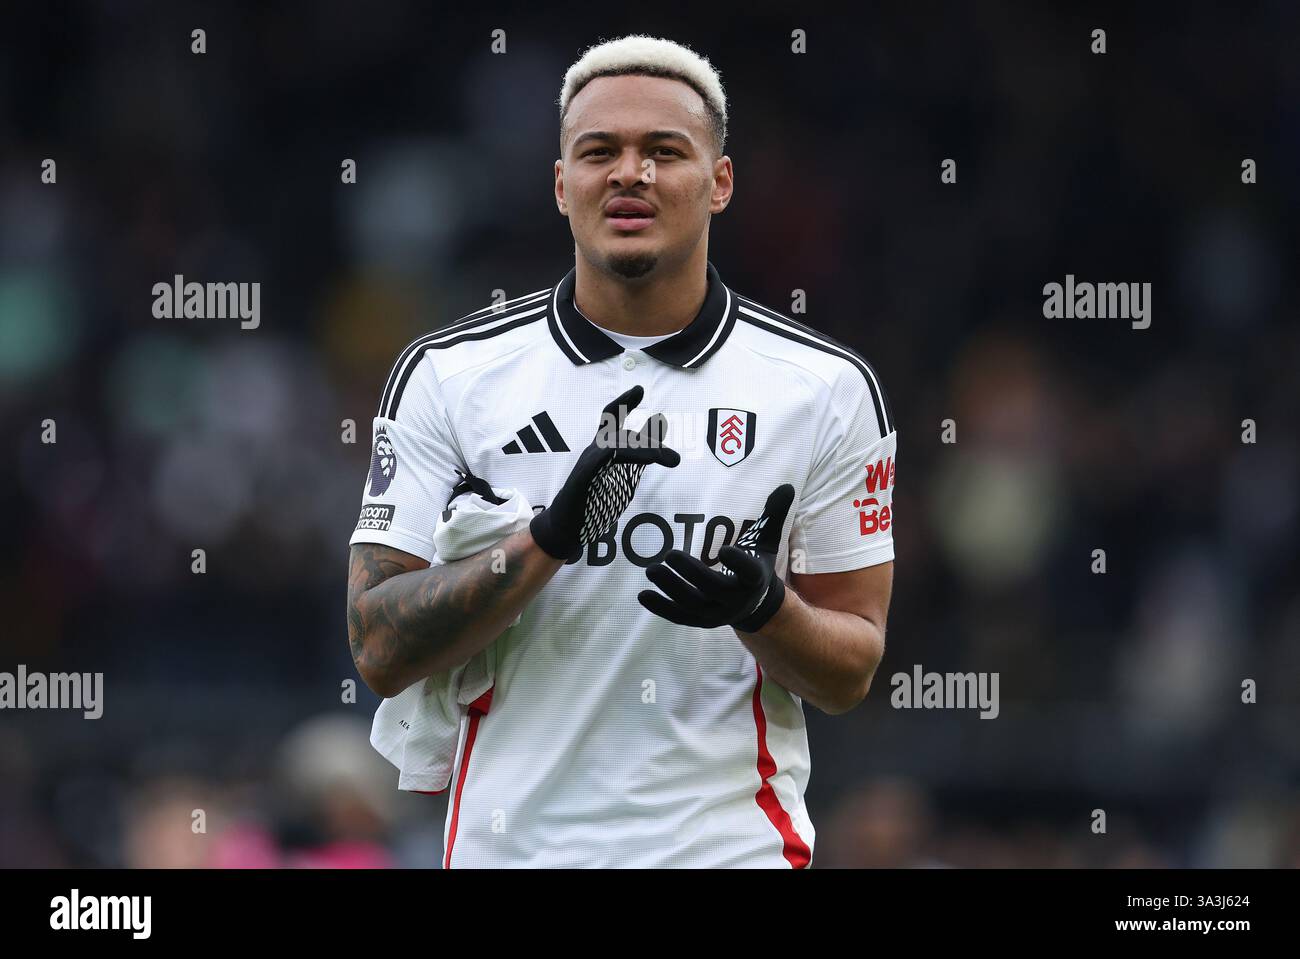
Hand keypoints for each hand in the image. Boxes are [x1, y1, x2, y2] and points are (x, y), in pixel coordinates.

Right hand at [529, 385, 680, 561]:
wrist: (568, 527)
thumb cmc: (595, 498)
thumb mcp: (627, 469)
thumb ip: (644, 447)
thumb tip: (660, 419)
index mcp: (603, 447)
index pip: (611, 417)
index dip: (624, 402)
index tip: (639, 390)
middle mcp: (593, 451)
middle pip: (613, 428)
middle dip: (639, 432)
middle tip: (665, 440)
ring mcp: (586, 465)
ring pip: (612, 446)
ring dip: (640, 450)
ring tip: (664, 457)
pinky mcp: (581, 482)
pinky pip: (598, 464)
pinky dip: (616, 459)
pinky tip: (635, 459)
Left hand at [638, 484, 794, 631]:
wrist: (754, 604)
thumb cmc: (756, 565)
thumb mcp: (766, 542)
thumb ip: (773, 515)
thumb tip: (787, 486)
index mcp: (754, 580)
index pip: (749, 573)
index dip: (738, 563)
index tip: (725, 549)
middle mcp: (735, 600)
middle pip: (712, 589)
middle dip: (691, 573)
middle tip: (670, 554)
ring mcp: (716, 613)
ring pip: (692, 604)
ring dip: (670, 588)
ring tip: (651, 569)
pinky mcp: (700, 621)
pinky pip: (679, 616)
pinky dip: (661, 608)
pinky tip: (643, 595)